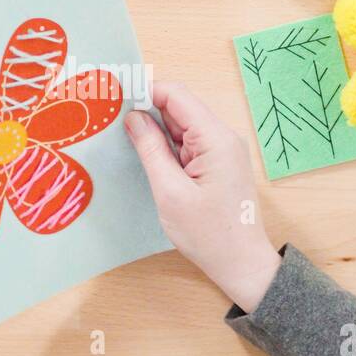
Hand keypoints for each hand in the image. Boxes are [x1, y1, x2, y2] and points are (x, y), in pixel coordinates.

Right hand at [124, 82, 280, 312]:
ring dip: (155, 130)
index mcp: (216, 139)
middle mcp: (223, 138)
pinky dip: (166, 146)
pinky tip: (146, 156)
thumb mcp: (171, 192)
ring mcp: (222, 150)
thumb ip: (151, 150)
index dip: (146, 91)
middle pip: (179, 108)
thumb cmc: (209, 234)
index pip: (177, 96)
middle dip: (147, 109)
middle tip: (113, 119)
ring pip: (182, 126)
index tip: (117, 98)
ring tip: (125, 139)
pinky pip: (188, 144)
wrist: (242, 263)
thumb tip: (133, 117)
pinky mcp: (218, 163)